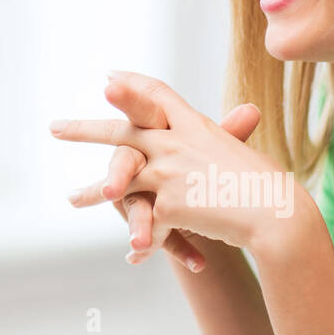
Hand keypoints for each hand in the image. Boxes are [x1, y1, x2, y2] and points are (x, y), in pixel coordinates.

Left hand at [55, 71, 282, 266]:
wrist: (278, 213)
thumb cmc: (268, 184)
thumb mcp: (239, 150)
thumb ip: (222, 136)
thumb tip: (242, 116)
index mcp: (194, 125)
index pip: (156, 95)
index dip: (131, 86)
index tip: (108, 78)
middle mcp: (175, 143)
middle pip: (121, 131)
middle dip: (84, 130)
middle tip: (55, 128)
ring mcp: (168, 172)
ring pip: (120, 179)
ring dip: (95, 192)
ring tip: (72, 199)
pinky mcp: (168, 205)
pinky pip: (145, 224)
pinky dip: (142, 243)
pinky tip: (133, 256)